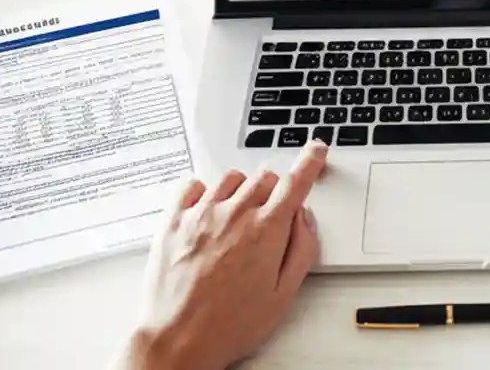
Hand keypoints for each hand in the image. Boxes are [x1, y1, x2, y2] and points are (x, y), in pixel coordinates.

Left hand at [117, 141, 327, 369]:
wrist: (177, 339)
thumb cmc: (229, 325)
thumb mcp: (283, 295)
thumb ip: (302, 250)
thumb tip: (305, 220)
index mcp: (266, 231)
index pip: (295, 181)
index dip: (310, 161)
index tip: (316, 151)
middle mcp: (235, 214)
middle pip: (264, 178)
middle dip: (275, 190)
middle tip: (270, 215)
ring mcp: (201, 214)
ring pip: (231, 178)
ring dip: (242, 190)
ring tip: (239, 218)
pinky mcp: (173, 221)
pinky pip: (193, 186)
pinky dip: (205, 192)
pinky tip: (208, 211)